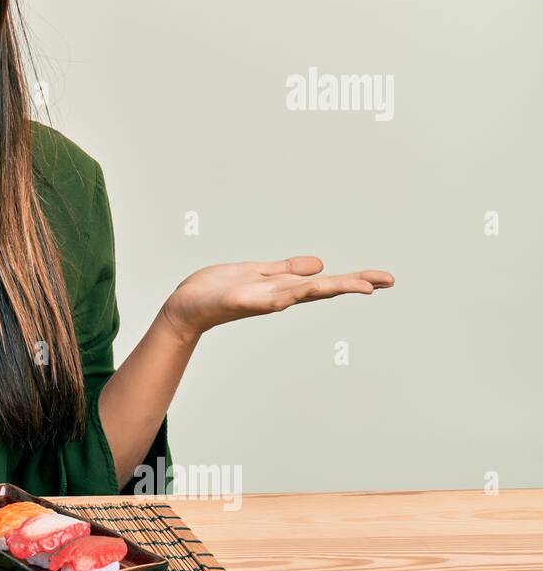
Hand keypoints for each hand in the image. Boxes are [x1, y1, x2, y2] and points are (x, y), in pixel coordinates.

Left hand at [161, 255, 393, 343]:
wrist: (186, 305)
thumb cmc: (218, 290)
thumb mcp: (258, 274)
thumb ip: (287, 270)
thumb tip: (320, 265)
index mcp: (283, 287)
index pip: (325, 282)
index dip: (355, 280)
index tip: (384, 280)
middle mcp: (277, 296)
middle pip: (320, 289)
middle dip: (351, 284)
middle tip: (384, 282)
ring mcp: (259, 300)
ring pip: (298, 293)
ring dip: (325, 288)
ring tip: (357, 284)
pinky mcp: (237, 301)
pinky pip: (260, 299)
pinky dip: (278, 297)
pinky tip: (296, 294)